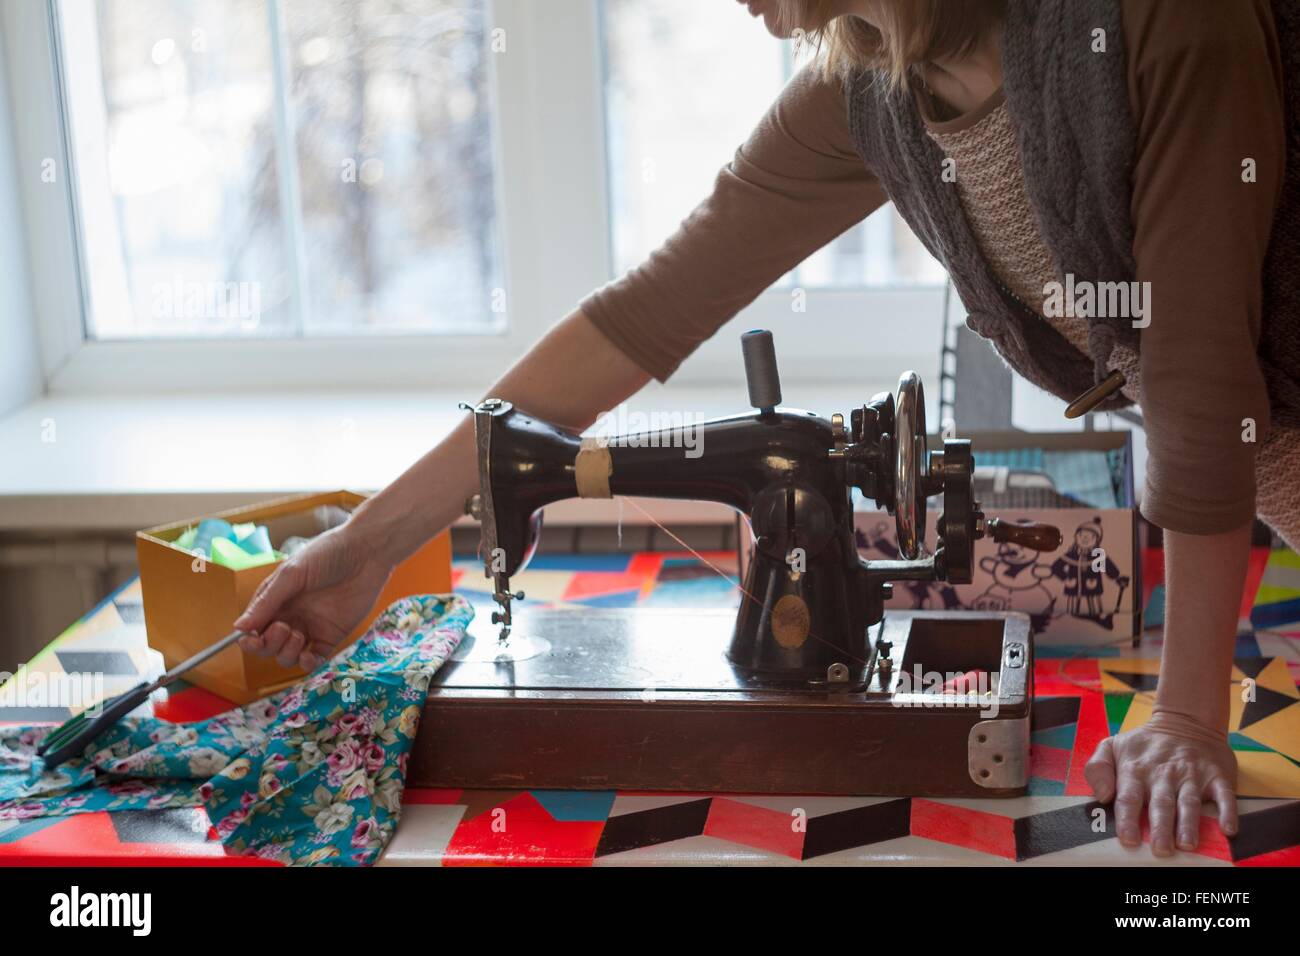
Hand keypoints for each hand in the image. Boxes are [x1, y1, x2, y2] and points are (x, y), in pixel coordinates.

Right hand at [233, 524, 394, 669]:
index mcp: (276, 600)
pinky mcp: (332, 635)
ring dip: (287, 653)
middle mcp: (290, 616)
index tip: (251, 640)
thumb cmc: (327, 553)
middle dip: (269, 645)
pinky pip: (315, 659)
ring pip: (288, 656)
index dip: (249, 640)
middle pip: (268, 646)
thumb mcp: (292, 574)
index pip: (254, 628)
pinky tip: (309, 656)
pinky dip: (308, 664)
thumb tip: (239, 628)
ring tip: (298, 635)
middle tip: (283, 628)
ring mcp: (311, 627)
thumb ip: (267, 602)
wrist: (367, 552)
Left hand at [1084, 710, 1237, 856]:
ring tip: (1187, 844)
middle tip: (1161, 850)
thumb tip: (1102, 795)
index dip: (1128, 819)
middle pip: (1161, 804)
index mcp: (1135, 770)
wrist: (1185, 720)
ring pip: (1189, 801)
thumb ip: (1097, 769)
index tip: (1128, 839)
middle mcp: (1163, 774)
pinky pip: (1224, 795)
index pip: (1129, 797)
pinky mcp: (1217, 776)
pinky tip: (1228, 829)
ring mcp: (1191, 775)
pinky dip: (1227, 812)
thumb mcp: (1112, 746)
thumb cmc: (1144, 744)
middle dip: (1160, 828)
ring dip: (1189, 824)